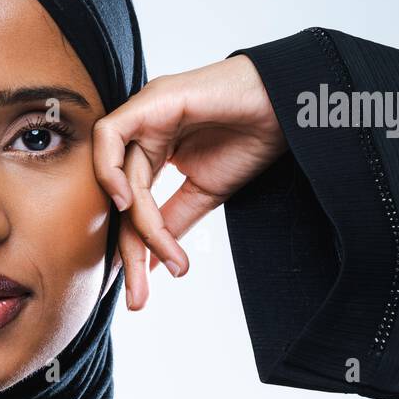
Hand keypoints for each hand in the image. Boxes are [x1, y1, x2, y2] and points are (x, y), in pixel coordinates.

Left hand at [92, 54, 284, 309]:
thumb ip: (173, 222)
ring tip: (167, 256)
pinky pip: (109, 136)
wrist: (289, 104)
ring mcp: (142, 116)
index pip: (131, 210)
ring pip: (119, 180)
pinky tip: (130, 203)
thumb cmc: (253, 138)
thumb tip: (151, 265)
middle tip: (138, 297)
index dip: (135, 254)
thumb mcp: (207, 192)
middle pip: (120, 202)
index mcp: (151, 153)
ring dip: (139, 226)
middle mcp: (140, 135)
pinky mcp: (148, 101)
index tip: (141, 295)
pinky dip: (110, 172)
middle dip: (129, 253)